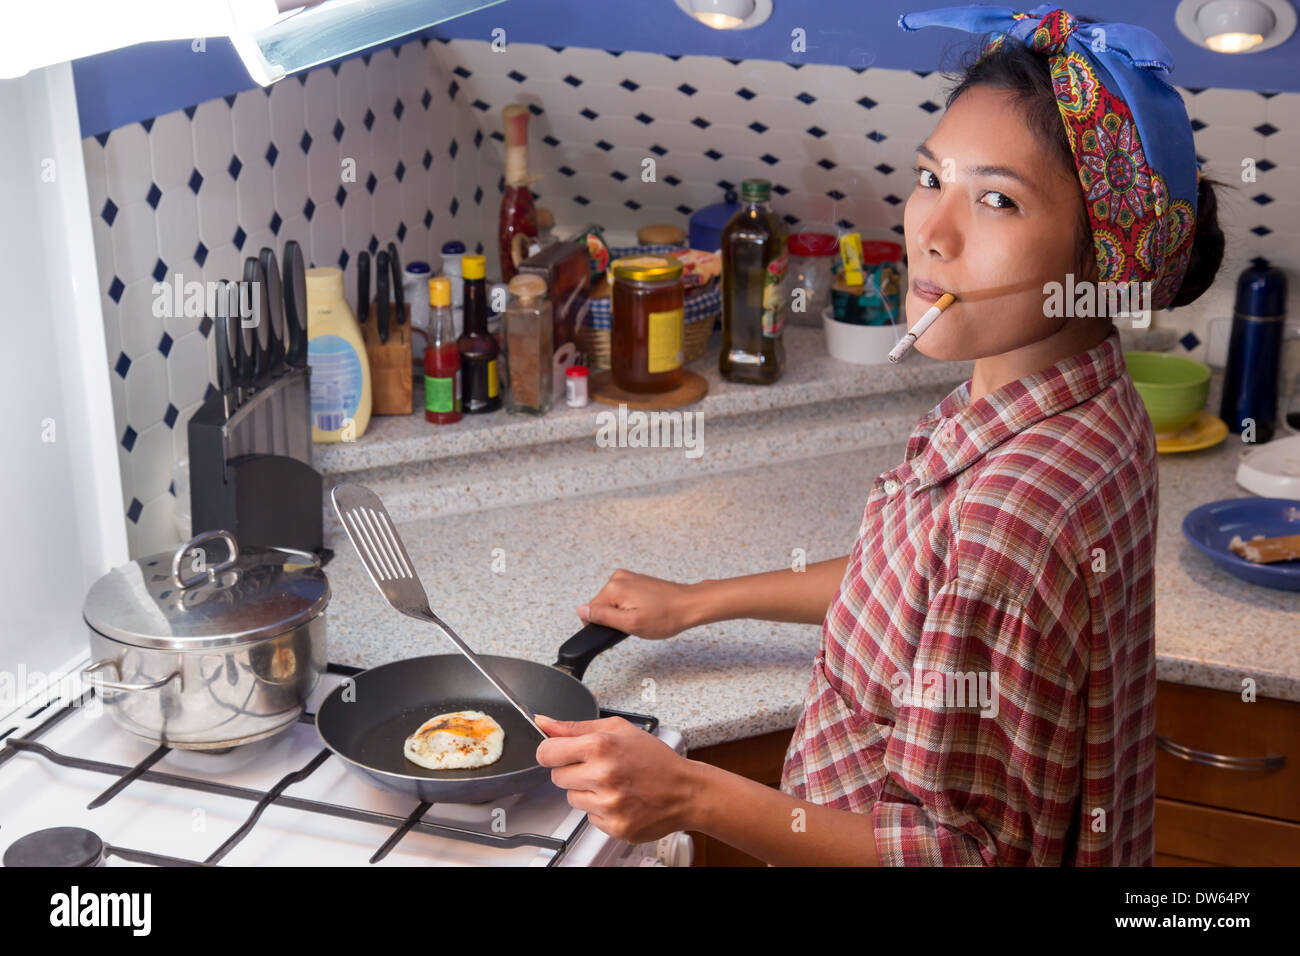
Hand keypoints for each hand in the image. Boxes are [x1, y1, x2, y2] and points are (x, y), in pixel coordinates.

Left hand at [534, 713, 700, 843]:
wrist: (685, 791)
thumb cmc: (655, 758)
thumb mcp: (618, 730)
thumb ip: (575, 727)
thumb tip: (543, 721)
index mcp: (600, 747)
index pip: (547, 752)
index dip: (552, 752)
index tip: (560, 753)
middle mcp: (602, 776)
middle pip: (557, 777)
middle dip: (573, 771)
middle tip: (599, 768)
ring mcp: (608, 804)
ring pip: (571, 798)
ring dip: (586, 791)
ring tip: (613, 784)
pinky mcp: (614, 826)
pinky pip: (589, 817)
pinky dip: (601, 809)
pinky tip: (620, 799)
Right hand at [577, 569, 701, 639]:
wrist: (689, 605)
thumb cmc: (666, 616)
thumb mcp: (631, 623)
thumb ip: (603, 617)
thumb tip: (582, 610)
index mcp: (614, 587)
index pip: (591, 611)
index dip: (603, 626)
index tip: (620, 629)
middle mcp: (618, 578)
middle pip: (602, 606)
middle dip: (614, 619)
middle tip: (635, 624)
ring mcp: (627, 577)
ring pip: (613, 604)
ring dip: (624, 614)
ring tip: (643, 617)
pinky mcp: (635, 580)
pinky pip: (622, 598)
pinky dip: (630, 607)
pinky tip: (646, 611)